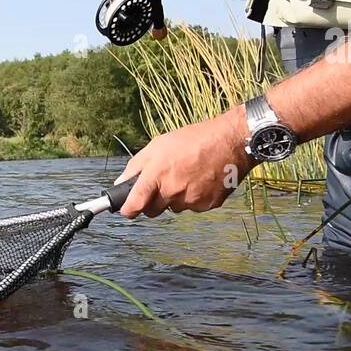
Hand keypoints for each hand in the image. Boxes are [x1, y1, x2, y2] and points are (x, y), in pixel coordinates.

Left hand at [116, 107, 252, 218]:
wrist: (230, 141)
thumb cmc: (192, 139)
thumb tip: (121, 183)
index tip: (127, 209)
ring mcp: (191, 200)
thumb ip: (136, 166)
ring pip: (174, 208)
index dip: (128, 210)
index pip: (134, 205)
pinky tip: (201, 180)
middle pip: (153, 211)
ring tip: (187, 175)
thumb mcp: (157, 145)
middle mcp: (172, 192)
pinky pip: (194, 207)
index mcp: (156, 176)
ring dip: (175, 198)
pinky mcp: (207, 205)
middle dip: (152, 202)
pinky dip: (194, 197)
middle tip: (162, 185)